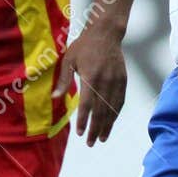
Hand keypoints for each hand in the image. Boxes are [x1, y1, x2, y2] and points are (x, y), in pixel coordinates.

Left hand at [54, 25, 126, 144]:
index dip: (84, 120)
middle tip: (90, 143)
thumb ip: (63, 81)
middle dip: (95, 129)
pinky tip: (111, 123)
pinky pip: (120, 101)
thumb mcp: (69, 60)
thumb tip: (54, 98)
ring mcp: (116, 81)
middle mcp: (105, 81)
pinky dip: (115, 114)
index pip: (87, 105)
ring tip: (101, 138)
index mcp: (91, 77)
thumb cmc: (84, 46)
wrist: (106, 33)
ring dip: (107, 125)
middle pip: (101, 111)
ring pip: (112, 109)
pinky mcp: (123, 80)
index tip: (81, 133)